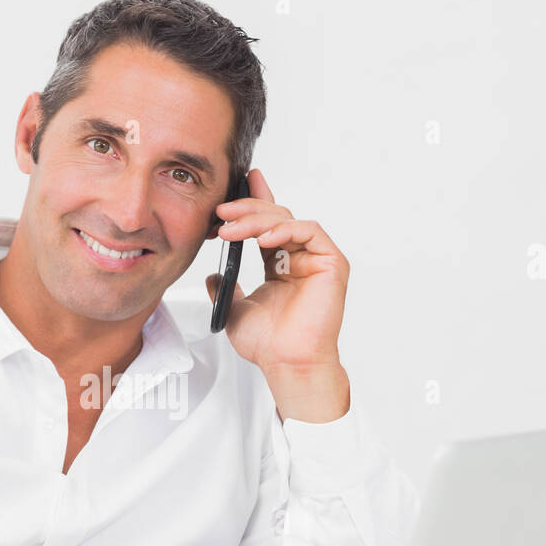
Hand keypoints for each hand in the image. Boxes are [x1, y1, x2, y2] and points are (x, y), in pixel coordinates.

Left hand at [206, 168, 351, 423]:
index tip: (237, 183)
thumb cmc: (268, 344)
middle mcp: (299, 258)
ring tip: (230, 229)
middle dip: (246, 209)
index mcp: (280, 265)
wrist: (287, 362)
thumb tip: (213, 274)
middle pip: (274, 217)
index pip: (266, 225)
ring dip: (256, 219)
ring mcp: (316, 259)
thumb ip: (225, 288)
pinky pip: (309, 231)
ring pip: (287, 220)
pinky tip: (261, 240)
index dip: (254, 201)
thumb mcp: (234, 310)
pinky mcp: (331, 262)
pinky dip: (285, 229)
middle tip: (221, 211)